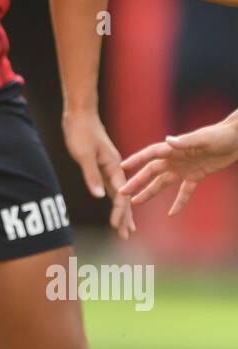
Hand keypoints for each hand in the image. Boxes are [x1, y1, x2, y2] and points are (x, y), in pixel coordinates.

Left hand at [62, 108, 134, 240]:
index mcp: (114, 166)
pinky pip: (112, 186)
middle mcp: (116, 168)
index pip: (120, 194)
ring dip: (122, 211)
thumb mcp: (83, 154)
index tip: (115, 227)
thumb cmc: (81, 132)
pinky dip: (115, 199)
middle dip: (125, 217)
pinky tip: (116, 206)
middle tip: (126, 236)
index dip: (118, 212)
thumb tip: (99, 197)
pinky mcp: (104, 164)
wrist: (80, 114)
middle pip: (123, 197)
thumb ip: (91, 175)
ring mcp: (111, 167)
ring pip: (119, 193)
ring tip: (126, 227)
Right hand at [120, 118, 237, 214]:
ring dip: (150, 192)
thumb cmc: (220, 135)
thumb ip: (185, 142)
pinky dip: (179, 202)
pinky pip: (185, 192)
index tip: (121, 168)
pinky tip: (172, 213)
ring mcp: (184, 168)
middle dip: (137, 182)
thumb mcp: (203, 139)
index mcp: (174, 148)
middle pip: (152, 172)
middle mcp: (175, 158)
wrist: (236, 139)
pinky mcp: (196, 176)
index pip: (150, 155)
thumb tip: (168, 141)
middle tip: (123, 192)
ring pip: (163, 183)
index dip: (136, 160)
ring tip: (136, 202)